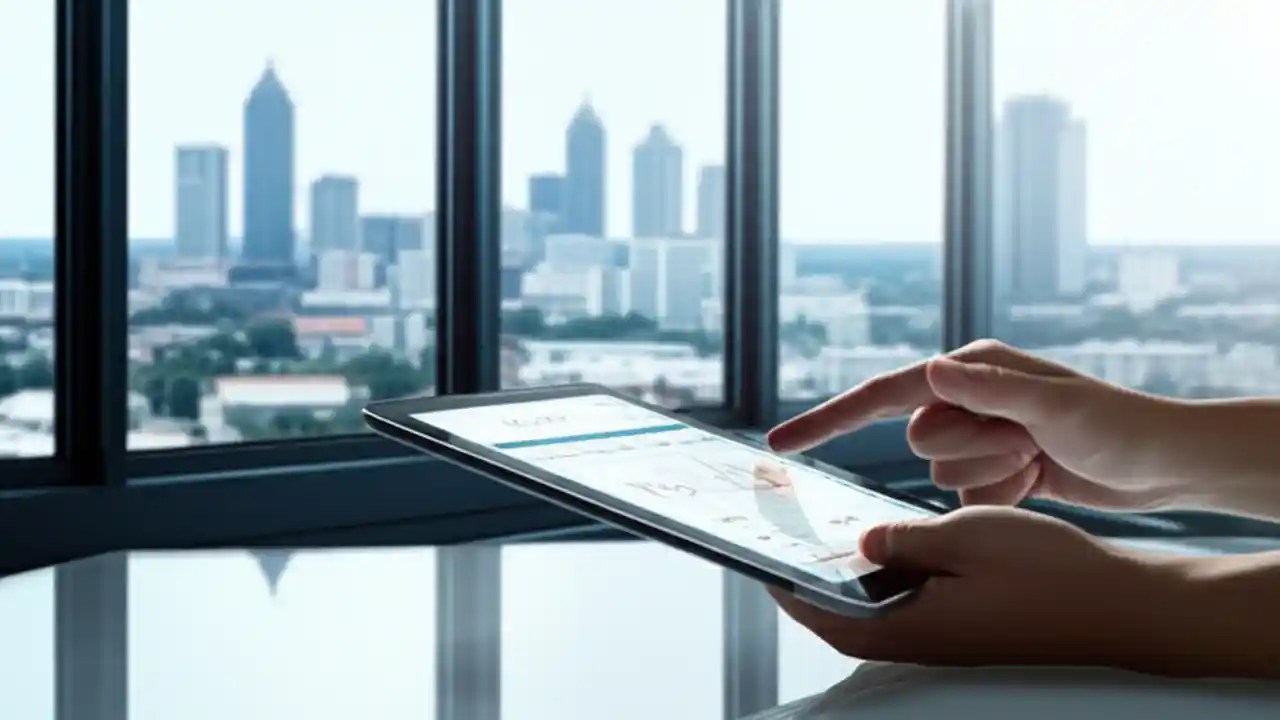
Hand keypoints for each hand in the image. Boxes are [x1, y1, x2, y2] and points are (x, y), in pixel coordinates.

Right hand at [768, 340, 1190, 511]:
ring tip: (1039, 460)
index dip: (828, 419)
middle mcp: (968, 398)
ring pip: (943, 477)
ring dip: (991, 477)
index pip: (881, 395)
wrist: (1160, 464)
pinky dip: (1004, 498)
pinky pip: (968, 500)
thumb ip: (987, 389)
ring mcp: (981, 435)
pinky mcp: (996, 469)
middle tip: (1025, 444)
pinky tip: (1041, 479)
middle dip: (969, 452)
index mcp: (970, 370)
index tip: (781, 444)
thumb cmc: (1115, 425)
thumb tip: (929, 371)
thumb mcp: (1053, 405)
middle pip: (918, 443)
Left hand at [771, 507, 1213, 674]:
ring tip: (826, 539)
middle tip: (785, 544)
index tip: (756, 559)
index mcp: (911, 629)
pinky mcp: (969, 631)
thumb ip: (903, 540)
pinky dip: (887, 582)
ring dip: (848, 584)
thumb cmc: (1049, 572)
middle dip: (809, 586)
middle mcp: (922, 643)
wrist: (1124, 608)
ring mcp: (947, 640)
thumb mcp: (965, 536)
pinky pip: (910, 609)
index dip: (785, 588)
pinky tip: (891, 545)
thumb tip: (859, 543)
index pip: (823, 616)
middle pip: (844, 620)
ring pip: (876, 614)